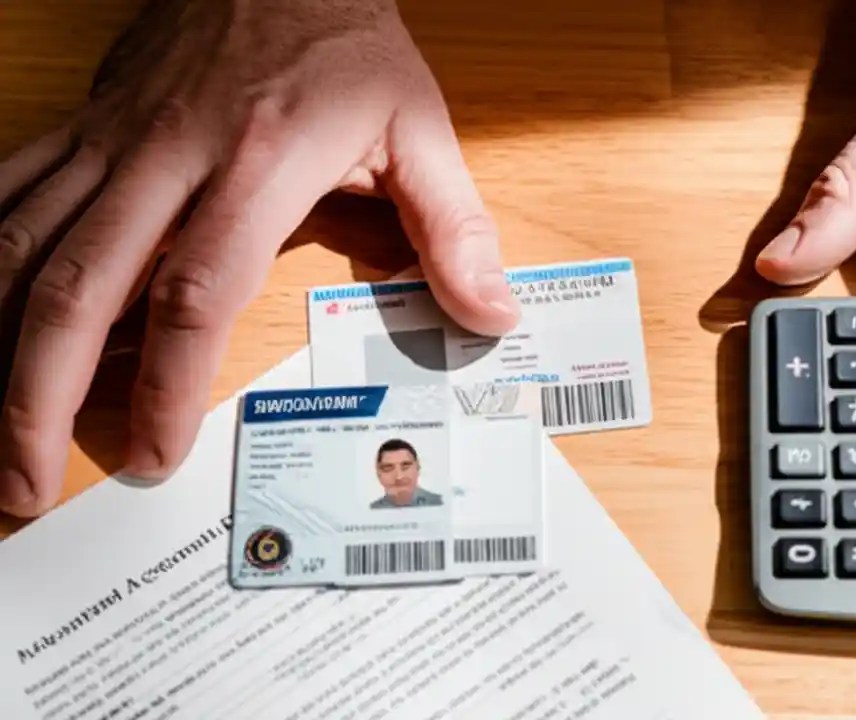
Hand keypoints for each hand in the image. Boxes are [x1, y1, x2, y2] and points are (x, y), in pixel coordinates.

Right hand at [0, 0, 519, 516]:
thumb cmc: (349, 44)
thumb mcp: (422, 129)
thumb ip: (456, 229)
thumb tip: (491, 315)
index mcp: (260, 165)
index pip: (197, 293)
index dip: (166, 384)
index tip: (153, 454)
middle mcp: (169, 157)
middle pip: (78, 288)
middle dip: (38, 395)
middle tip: (22, 484)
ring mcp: (114, 141)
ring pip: (20, 247)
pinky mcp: (87, 127)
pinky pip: (9, 193)